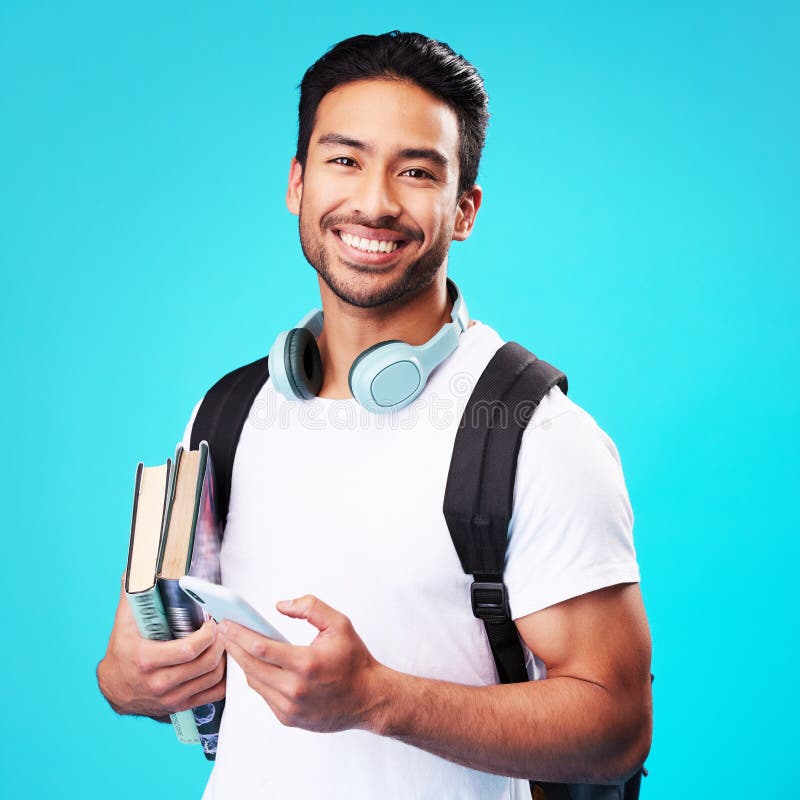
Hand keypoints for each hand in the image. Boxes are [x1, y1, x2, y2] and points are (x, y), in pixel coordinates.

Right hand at [97, 577, 226, 717]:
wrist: (114, 687)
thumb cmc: (122, 651)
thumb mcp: (124, 622)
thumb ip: (132, 593)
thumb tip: (136, 567)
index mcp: (146, 660)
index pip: (188, 650)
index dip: (208, 634)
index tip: (212, 621)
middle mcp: (159, 683)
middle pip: (205, 664)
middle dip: (221, 643)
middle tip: (225, 628)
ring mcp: (171, 698)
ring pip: (212, 679)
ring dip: (225, 658)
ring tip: (225, 641)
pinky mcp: (180, 706)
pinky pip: (213, 695)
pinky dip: (223, 678)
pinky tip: (223, 662)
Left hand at [223, 594, 387, 732]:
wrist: (369, 698)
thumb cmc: (355, 661)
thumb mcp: (339, 624)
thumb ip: (311, 607)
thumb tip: (281, 606)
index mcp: (306, 664)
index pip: (260, 648)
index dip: (239, 634)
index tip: (227, 623)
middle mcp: (295, 689)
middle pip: (250, 666)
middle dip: (233, 646)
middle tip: (224, 631)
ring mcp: (290, 708)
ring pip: (254, 682)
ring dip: (244, 663)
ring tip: (238, 645)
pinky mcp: (288, 718)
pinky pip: (264, 695)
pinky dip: (258, 678)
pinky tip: (258, 664)